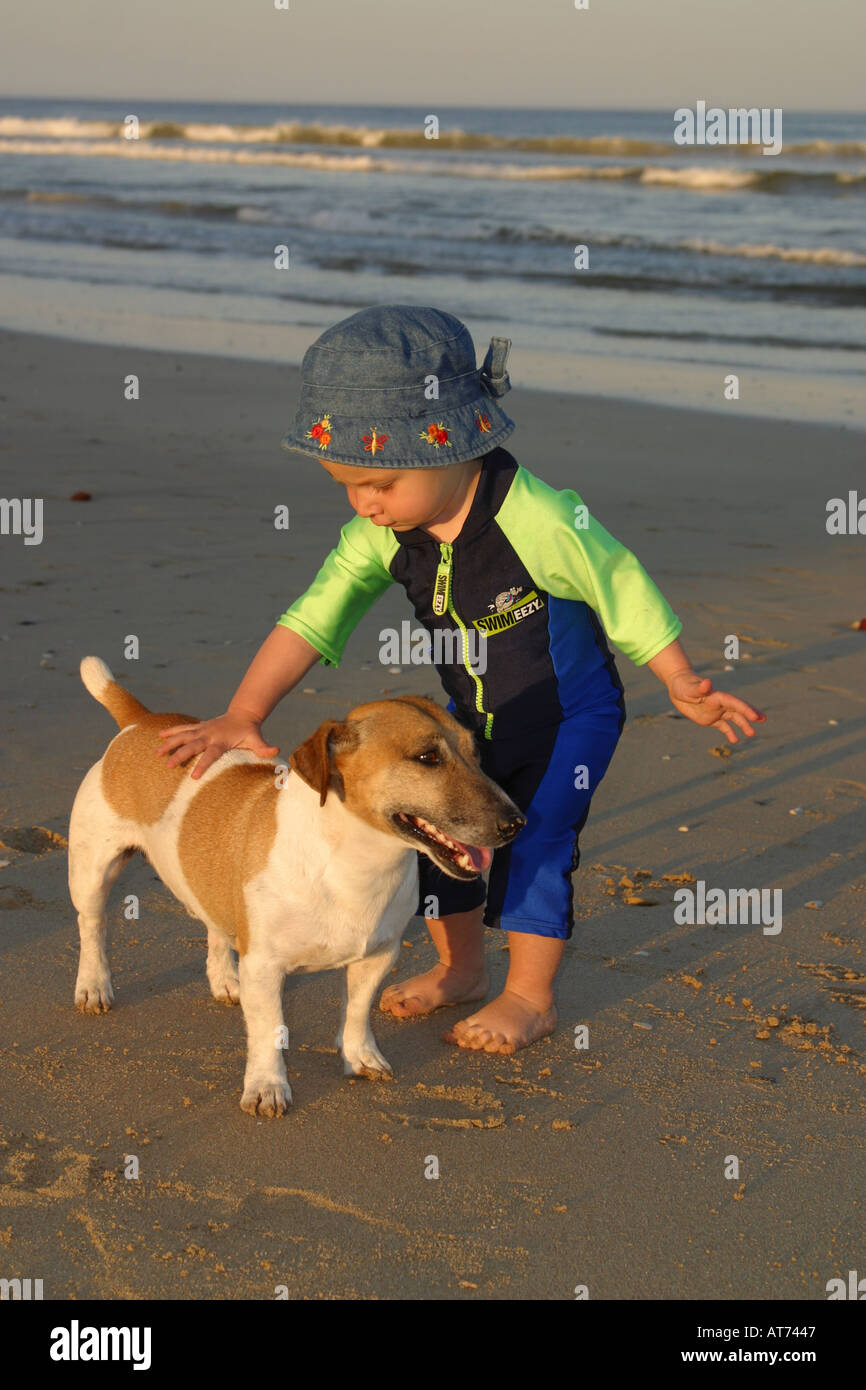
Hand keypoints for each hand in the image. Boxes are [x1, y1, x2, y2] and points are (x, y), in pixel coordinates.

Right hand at [155, 709, 279, 779]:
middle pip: (192, 745)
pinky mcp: (199, 727)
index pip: (211, 755)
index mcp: (221, 741)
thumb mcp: (257, 740)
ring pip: (183, 735)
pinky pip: (183, 729)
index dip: (203, 765)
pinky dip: (171, 731)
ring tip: (156, 752)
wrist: (243, 714)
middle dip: (179, 755)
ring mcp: (202, 730)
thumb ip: (264, 748)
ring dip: (170, 743)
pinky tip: (159, 736)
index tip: (194, 777)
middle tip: (167, 765)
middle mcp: (209, 735)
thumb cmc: (249, 732)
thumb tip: (276, 750)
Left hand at [666, 671, 765, 743]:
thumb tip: (708, 682)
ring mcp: (716, 711)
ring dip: (743, 725)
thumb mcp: (690, 688)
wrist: (677, 687)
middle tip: (763, 719)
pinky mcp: (710, 719)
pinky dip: (729, 733)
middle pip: (738, 710)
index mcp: (717, 696)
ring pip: (733, 719)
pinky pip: (723, 726)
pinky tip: (735, 740)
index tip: (755, 717)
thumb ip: (700, 688)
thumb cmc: (683, 685)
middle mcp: (720, 704)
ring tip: (751, 734)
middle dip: (750, 714)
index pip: (734, 703)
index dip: (745, 709)